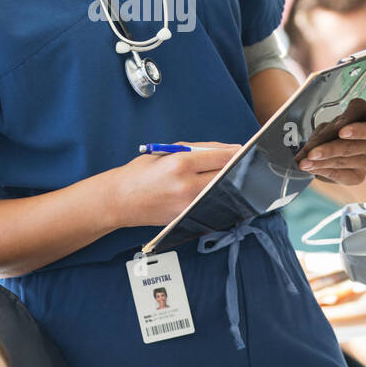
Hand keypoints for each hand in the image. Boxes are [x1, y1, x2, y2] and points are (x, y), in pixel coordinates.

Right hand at [110, 141, 242, 229]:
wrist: (120, 200)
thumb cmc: (139, 173)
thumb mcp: (166, 152)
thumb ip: (196, 150)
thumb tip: (226, 150)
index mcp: (181, 164)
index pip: (221, 157)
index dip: (237, 152)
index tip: (245, 149)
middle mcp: (187, 186)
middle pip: (226, 176)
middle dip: (238, 168)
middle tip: (244, 162)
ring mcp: (189, 205)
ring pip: (222, 193)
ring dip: (230, 184)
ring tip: (231, 175)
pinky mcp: (188, 217)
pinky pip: (212, 206)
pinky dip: (218, 197)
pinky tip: (220, 191)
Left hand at [298, 111, 365, 186]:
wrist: (344, 143)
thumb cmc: (342, 125)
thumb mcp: (337, 119)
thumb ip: (330, 128)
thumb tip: (315, 144)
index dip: (358, 131)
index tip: (341, 131)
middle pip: (352, 148)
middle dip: (329, 150)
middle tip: (311, 153)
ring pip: (343, 162)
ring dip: (321, 163)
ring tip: (304, 163)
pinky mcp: (359, 177)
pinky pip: (341, 176)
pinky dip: (324, 172)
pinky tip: (311, 170)